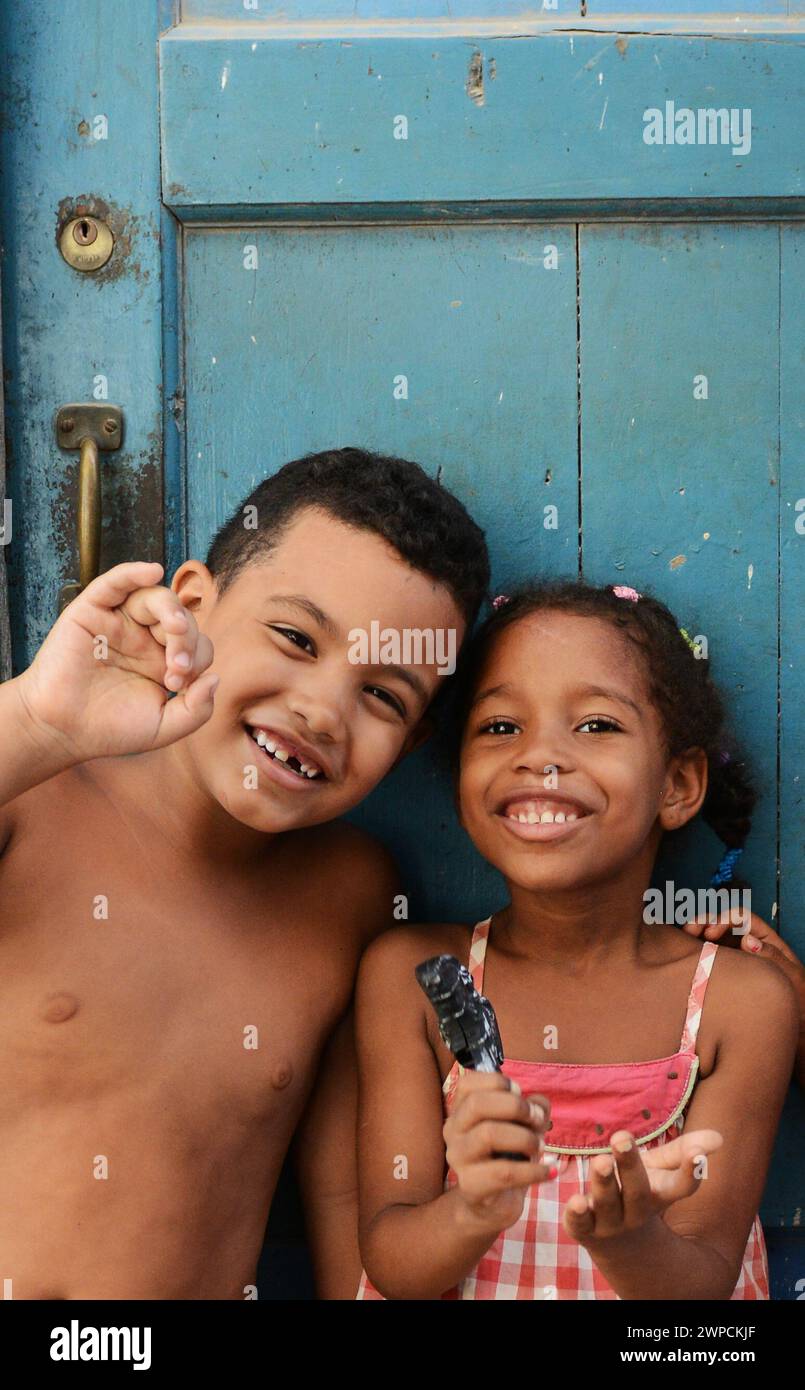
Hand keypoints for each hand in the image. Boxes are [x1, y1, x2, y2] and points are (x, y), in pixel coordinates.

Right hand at [16, 561, 217, 764]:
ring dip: (171, 609)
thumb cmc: (110, 729)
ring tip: (175, 629)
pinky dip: (132, 572)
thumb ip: (197, 710)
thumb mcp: (164, 727)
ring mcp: (119, 622)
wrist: (62, 731)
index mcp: (164, 660)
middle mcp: (145, 637)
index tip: (177, 685)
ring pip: (155, 597)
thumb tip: (216, 678)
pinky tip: (151, 571)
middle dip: (187, 640)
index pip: (198, 645)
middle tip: (177, 668)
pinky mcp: (92, 612)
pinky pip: (114, 583)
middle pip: (181, 618)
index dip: (198, 660)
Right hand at [444, 1071, 552, 1233]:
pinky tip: (548, 1170)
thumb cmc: (507, 1157)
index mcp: (461, 1111)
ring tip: (540, 1147)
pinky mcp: (471, 1187)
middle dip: (515, 1107)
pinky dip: (533, 1170)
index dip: (499, 1082)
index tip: (520, 1094)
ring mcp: (459, 1159)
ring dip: (524, 1138)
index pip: (469, 1083)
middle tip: (537, 1121)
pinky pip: (504, 1173)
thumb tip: (539, 1104)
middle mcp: (453, 1131)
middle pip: (477, 1104)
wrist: (491, 1205)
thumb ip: (533, 1109)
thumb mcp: (523, 1127)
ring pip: (488, 1134)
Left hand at [563, 1128, 722, 1245]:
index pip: (681, 1186)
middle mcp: (636, 1211)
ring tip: (600, 1161)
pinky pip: (580, 1224)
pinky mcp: (584, 1229)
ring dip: (603, 1183)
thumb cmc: (641, 1190)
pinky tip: (576, 1200)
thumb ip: (685, 1151)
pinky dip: (577, 1215)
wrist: (618, 1241)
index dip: (690, 1171)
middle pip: (637, 1191)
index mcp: (660, 1194)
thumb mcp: (662, 1170)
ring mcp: (610, 1223)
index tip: (697, 1154)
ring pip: (607, 1204)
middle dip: (630, 1165)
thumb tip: (719, 1138)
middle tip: (623, 1138)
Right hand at [683, 912, 804, 1088]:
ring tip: (684, 937)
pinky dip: (695, 955)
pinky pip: (708, 961)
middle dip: (704, 923)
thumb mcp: (793, 978)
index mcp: (766, 941)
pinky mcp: (724, 976)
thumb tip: (747, 940)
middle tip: (690, 930)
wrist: (795, 1030)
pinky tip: (685, 957)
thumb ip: (772, 957)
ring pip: (712, 941)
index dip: (725, 920)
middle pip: (722, 926)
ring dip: (696, 935)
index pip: (742, 919)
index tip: (712, 933)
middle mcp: (747, 947)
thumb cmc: (799, 1002)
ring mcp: (734, 961)